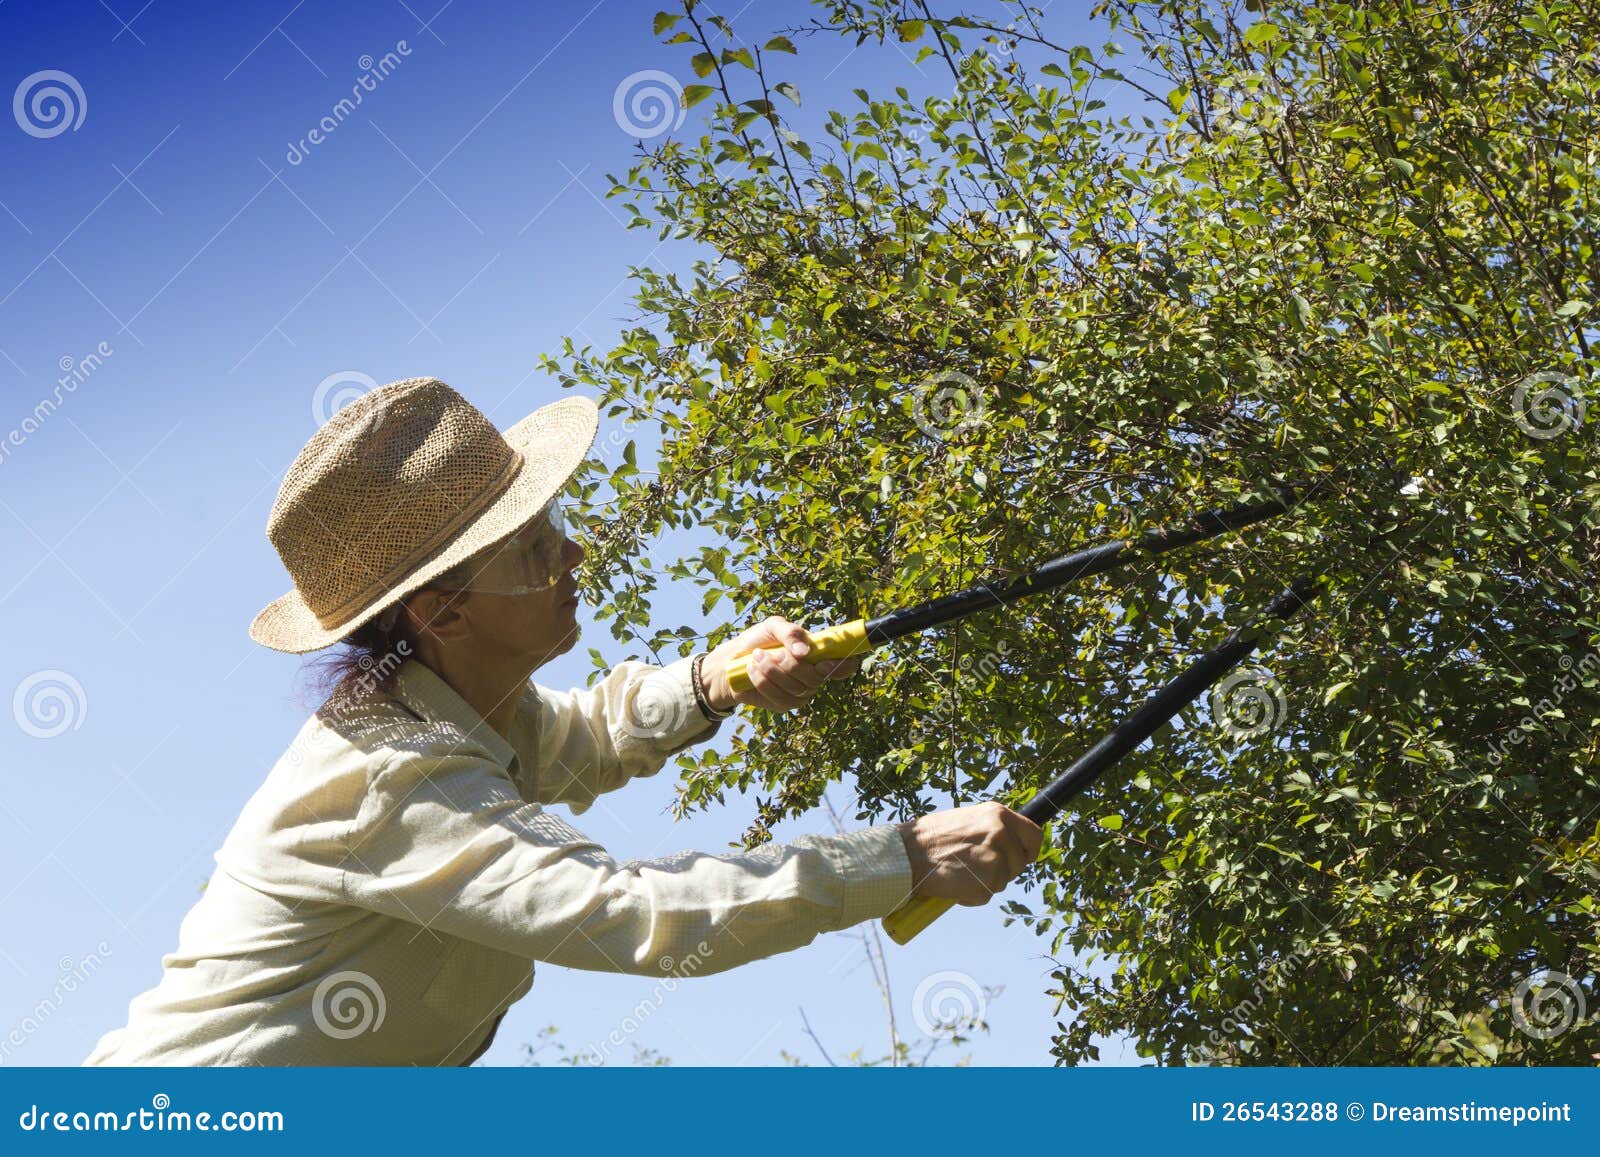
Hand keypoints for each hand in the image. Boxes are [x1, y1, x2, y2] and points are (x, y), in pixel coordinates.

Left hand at [699, 615, 862, 713]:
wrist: (730, 661)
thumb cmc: (757, 641)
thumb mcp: (772, 627)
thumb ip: (791, 632)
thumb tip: (805, 651)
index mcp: (817, 655)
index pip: (845, 665)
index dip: (844, 665)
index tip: (826, 661)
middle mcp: (814, 676)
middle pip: (817, 677)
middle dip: (792, 665)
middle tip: (772, 653)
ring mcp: (801, 693)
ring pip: (797, 687)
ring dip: (773, 671)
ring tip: (757, 657)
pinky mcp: (784, 704)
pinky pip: (779, 696)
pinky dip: (763, 681)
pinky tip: (752, 670)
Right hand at [896, 801, 1043, 905]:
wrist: (908, 853)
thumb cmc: (930, 839)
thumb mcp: (966, 821)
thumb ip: (989, 830)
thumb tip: (1006, 845)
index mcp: (998, 813)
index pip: (1033, 834)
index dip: (1029, 850)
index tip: (1024, 858)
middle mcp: (1002, 831)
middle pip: (1019, 863)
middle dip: (1002, 871)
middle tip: (974, 869)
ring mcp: (998, 855)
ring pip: (1003, 881)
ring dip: (984, 883)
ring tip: (958, 873)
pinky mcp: (990, 878)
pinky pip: (987, 895)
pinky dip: (972, 896)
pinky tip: (954, 884)